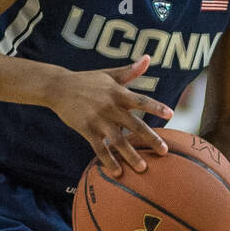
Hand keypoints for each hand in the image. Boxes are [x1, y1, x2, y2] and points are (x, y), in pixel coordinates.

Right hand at [50, 55, 173, 174]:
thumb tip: (147, 58)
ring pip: (119, 141)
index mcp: (118, 93)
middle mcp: (111, 107)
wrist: (59, 87)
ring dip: (131, 155)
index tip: (171, 114)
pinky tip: (118, 172)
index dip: (156, 107)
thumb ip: (130, 71)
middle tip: (164, 151)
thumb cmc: (87, 81)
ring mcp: (99, 120)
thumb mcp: (109, 74)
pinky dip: (109, 161)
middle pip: (135, 125)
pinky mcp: (87, 130)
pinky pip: (100, 148)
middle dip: (151, 138)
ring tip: (143, 168)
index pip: (141, 101)